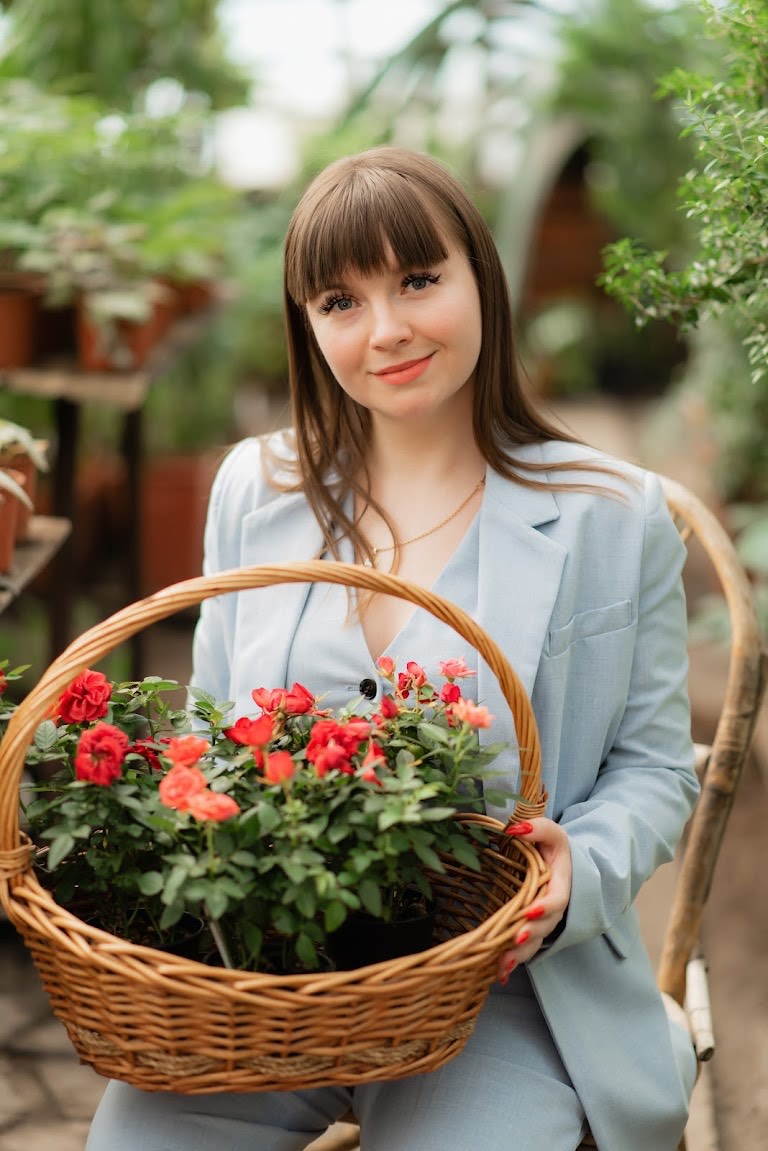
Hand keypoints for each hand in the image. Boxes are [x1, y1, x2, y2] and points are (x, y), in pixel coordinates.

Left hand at [496, 817, 571, 982]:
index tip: (529, 911)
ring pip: (535, 943)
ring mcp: (543, 922)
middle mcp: (554, 908)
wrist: (560, 866)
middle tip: (515, 940)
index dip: (545, 907)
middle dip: (530, 935)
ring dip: (520, 955)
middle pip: (545, 926)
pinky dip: (513, 961)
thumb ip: (538, 828)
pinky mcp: (531, 929)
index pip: (557, 899)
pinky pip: (525, 948)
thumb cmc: (553, 848)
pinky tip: (499, 972)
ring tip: (503, 965)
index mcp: (561, 884)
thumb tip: (516, 829)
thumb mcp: (552, 833)